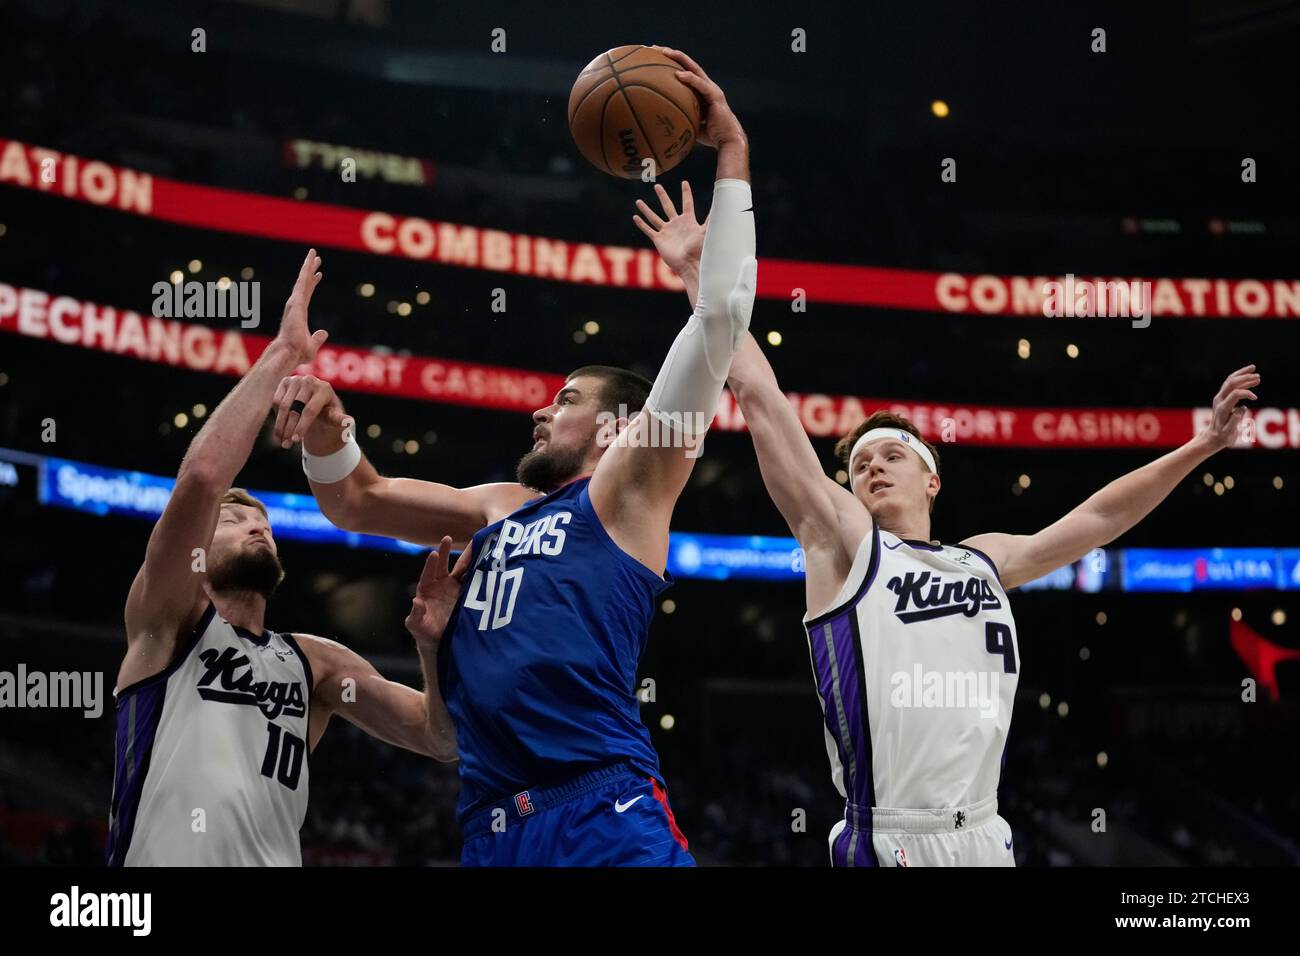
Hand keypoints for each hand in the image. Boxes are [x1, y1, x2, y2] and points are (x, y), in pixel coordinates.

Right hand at [271, 374, 350, 449]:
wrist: (318, 404)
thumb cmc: (328, 414)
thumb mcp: (335, 418)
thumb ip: (339, 420)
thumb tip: (348, 422)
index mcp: (325, 389)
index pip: (310, 411)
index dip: (302, 426)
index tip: (295, 440)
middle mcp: (310, 381)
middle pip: (294, 409)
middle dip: (289, 429)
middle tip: (286, 445)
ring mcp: (296, 379)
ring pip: (282, 406)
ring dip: (280, 426)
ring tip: (280, 441)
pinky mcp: (285, 381)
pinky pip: (276, 401)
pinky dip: (277, 415)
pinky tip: (280, 427)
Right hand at [274, 248, 328, 364]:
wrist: (290, 352)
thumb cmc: (297, 353)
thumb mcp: (312, 345)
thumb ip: (318, 338)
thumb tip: (324, 332)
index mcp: (300, 313)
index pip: (307, 294)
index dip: (312, 283)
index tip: (318, 274)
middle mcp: (296, 305)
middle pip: (305, 283)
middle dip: (310, 270)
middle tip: (316, 258)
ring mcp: (295, 302)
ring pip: (303, 280)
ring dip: (308, 266)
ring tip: (313, 253)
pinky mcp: (296, 302)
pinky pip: (302, 283)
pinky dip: (306, 272)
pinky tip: (310, 262)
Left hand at [405, 537, 472, 649]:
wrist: (440, 640)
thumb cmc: (424, 631)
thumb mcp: (416, 625)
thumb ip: (416, 614)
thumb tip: (416, 601)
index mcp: (427, 588)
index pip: (429, 573)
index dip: (432, 564)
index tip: (434, 553)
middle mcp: (441, 584)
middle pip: (444, 565)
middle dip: (446, 551)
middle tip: (447, 538)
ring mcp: (455, 588)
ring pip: (462, 570)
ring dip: (467, 558)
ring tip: (474, 544)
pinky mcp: (467, 594)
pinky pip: (474, 580)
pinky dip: (480, 572)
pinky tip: (487, 563)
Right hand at [633, 181, 706, 276]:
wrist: (690, 264)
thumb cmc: (699, 249)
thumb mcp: (706, 231)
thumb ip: (711, 218)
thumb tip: (721, 205)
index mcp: (688, 221)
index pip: (687, 203)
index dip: (686, 193)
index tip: (684, 182)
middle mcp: (676, 224)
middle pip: (667, 206)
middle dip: (662, 196)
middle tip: (657, 186)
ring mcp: (666, 232)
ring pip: (654, 217)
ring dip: (646, 209)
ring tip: (638, 201)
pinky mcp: (659, 240)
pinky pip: (648, 230)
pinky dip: (641, 224)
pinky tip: (635, 217)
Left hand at [652, 47, 745, 148]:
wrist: (728, 140)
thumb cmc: (710, 135)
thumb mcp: (690, 122)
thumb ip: (680, 116)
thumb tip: (661, 119)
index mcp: (700, 90)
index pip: (684, 70)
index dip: (671, 62)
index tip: (653, 56)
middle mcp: (706, 85)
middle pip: (688, 64)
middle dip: (671, 54)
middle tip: (654, 47)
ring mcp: (712, 89)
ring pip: (694, 68)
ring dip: (679, 58)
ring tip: (665, 52)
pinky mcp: (715, 96)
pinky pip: (701, 85)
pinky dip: (690, 78)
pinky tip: (678, 74)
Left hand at [1200, 364, 1260, 450]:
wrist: (1213, 436)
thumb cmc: (1223, 436)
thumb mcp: (1229, 433)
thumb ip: (1235, 421)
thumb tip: (1243, 408)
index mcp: (1222, 408)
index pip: (1234, 394)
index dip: (1246, 393)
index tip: (1255, 398)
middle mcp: (1219, 400)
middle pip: (1231, 383)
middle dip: (1245, 378)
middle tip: (1258, 377)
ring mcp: (1220, 397)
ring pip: (1230, 381)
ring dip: (1243, 376)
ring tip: (1257, 374)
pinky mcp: (1222, 397)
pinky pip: (1230, 384)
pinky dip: (1240, 378)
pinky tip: (1249, 375)